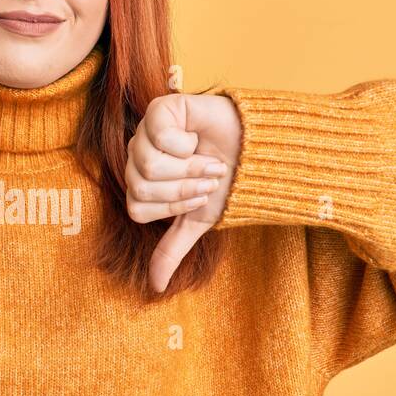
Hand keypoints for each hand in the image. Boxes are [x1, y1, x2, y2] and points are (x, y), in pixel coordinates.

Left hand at [126, 92, 242, 292]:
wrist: (258, 152)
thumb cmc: (228, 182)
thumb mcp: (198, 221)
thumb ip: (172, 249)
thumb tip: (155, 287)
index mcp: (141, 181)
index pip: (137, 208)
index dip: (172, 207)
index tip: (201, 197)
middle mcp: (138, 155)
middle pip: (141, 188)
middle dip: (183, 189)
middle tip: (210, 179)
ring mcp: (147, 131)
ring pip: (149, 165)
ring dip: (189, 169)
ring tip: (210, 162)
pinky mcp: (161, 109)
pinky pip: (160, 136)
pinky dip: (187, 145)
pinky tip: (199, 139)